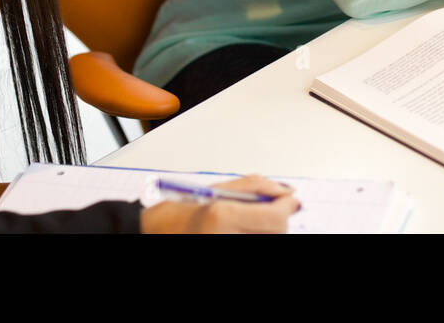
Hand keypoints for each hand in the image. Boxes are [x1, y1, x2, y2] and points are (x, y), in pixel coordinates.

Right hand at [140, 176, 299, 232]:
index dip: (288, 206)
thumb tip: (284, 190)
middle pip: (276, 232)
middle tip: (276, 208)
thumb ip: (254, 187)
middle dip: (280, 219)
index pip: (275, 216)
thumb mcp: (216, 191)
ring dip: (270, 230)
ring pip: (268, 241)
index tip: (292, 198)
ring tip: (254, 220)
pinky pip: (254, 245)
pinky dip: (258, 237)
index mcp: (221, 216)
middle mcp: (225, 238)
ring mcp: (225, 248)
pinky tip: (247, 230)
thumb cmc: (176, 214)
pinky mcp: (222, 257)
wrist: (150, 235)